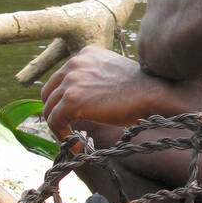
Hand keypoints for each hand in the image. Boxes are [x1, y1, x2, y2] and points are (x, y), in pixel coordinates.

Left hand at [42, 47, 174, 142]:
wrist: (152, 93)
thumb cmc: (141, 90)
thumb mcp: (112, 78)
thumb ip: (93, 83)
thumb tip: (84, 104)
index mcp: (84, 55)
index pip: (61, 79)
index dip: (62, 101)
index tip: (72, 119)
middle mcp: (74, 62)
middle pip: (49, 92)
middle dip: (56, 113)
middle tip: (68, 131)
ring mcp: (71, 80)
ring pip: (49, 109)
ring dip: (60, 128)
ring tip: (76, 142)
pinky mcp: (71, 99)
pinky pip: (54, 121)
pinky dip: (62, 136)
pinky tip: (78, 147)